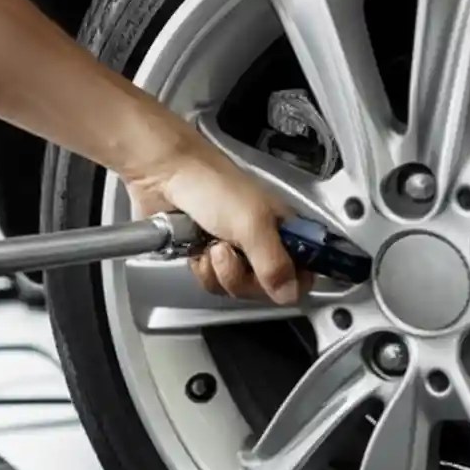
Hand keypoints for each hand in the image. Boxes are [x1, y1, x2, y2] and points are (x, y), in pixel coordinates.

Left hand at [125, 127, 311, 304]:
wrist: (164, 175)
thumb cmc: (211, 185)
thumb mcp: (251, 224)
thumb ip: (274, 263)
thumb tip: (289, 294)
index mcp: (284, 228)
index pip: (304, 270)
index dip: (292, 281)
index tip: (273, 278)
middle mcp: (263, 242)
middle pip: (267, 288)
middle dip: (242, 277)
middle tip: (230, 251)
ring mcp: (235, 251)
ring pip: (237, 287)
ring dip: (219, 272)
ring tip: (211, 245)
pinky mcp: (208, 256)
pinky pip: (213, 282)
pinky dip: (202, 270)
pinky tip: (197, 249)